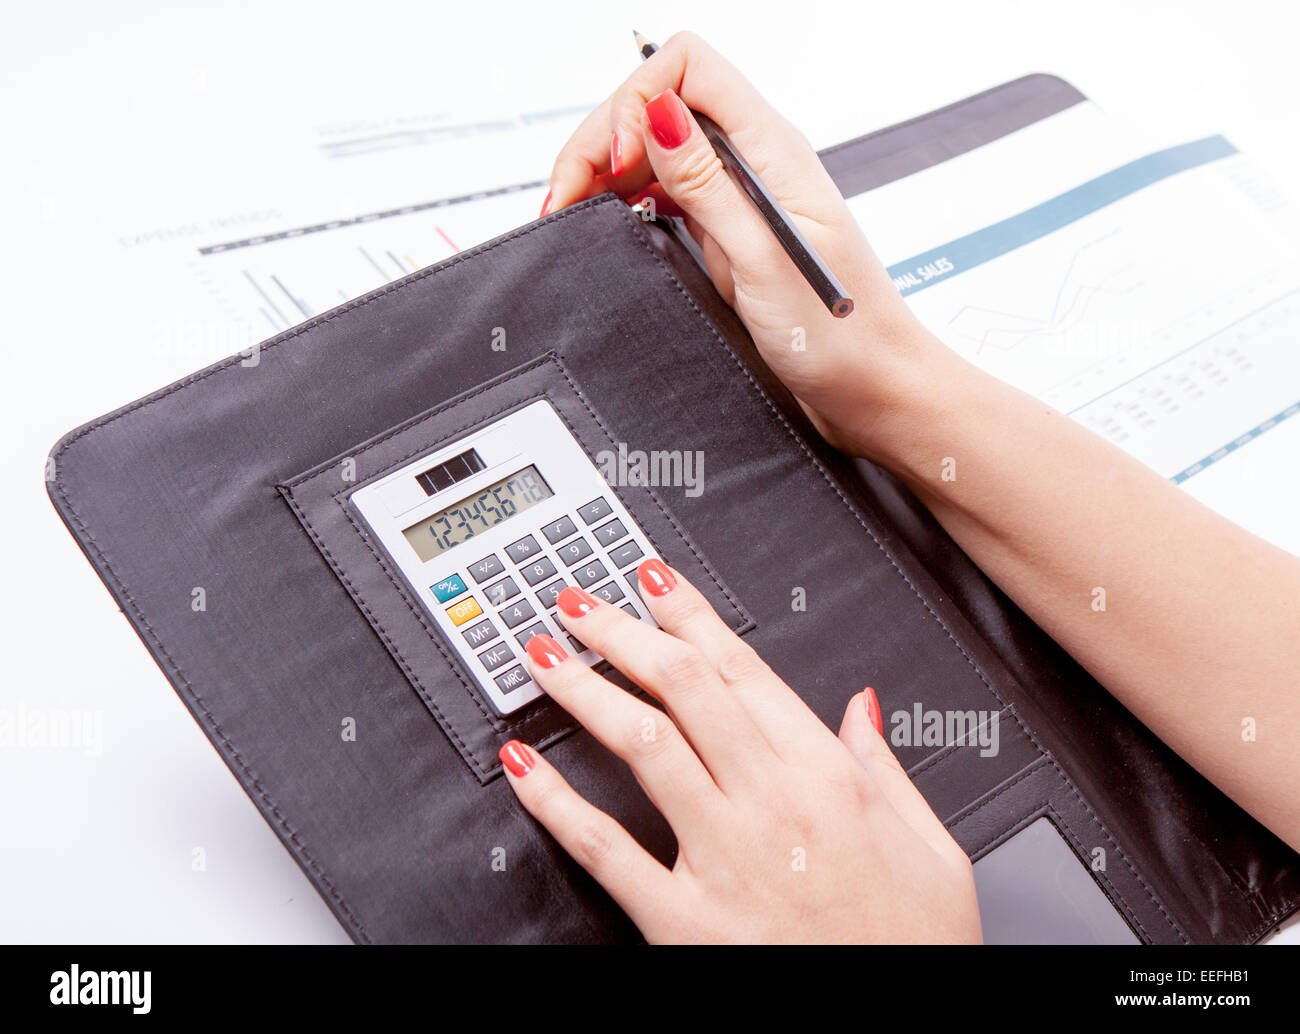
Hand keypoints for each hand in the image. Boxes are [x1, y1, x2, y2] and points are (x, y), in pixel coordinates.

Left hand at [499, 560, 981, 943]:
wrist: (900, 1032)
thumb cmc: (913, 948)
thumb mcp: (933, 848)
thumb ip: (887, 766)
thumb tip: (863, 705)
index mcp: (827, 778)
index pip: (742, 669)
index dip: (689, 614)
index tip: (654, 580)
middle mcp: (770, 807)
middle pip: (683, 688)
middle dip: (623, 633)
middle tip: (581, 602)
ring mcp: (722, 861)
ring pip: (642, 746)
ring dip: (584, 691)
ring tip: (543, 657)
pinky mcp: (683, 922)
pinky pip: (605, 851)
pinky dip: (556, 803)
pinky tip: (524, 766)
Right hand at [544, 31, 949, 459]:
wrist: (871, 387)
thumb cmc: (841, 335)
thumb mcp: (762, 259)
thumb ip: (707, 186)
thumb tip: (658, 115)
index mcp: (773, 151)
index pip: (690, 67)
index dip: (636, 102)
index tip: (613, 164)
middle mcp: (756, 161)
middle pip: (661, 103)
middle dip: (603, 138)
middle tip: (566, 196)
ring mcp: (740, 194)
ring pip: (657, 146)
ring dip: (608, 170)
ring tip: (574, 210)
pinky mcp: (731, 228)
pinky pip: (669, 190)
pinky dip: (629, 199)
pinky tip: (611, 222)